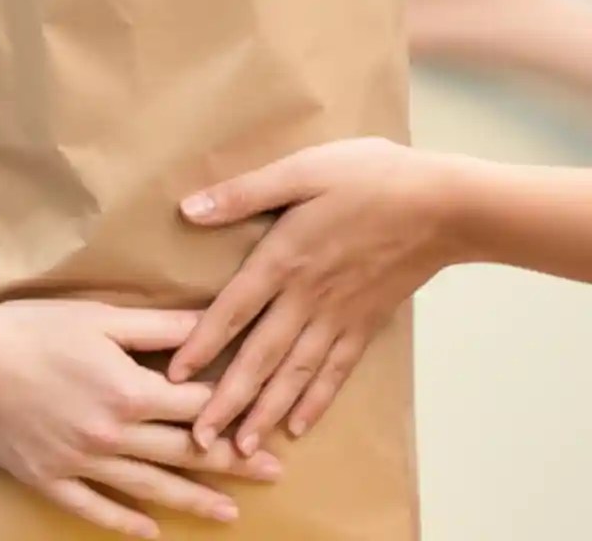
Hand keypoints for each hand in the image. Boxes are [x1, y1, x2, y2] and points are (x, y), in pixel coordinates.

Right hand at [0, 301, 284, 538]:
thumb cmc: (29, 330)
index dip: (237, 416)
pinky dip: (123, 521)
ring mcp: (81, 462)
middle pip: (184, 452)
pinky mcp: (49, 479)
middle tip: (273, 476)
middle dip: (232, 466)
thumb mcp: (99, 317)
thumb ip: (157, 327)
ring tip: (229, 515)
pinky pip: (93, 507)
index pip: (198, 408)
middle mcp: (112, 434)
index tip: (270, 428)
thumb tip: (210, 323)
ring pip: (148, 486)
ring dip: (192, 500)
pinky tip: (149, 532)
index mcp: (129, 390)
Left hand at [167, 139, 460, 453]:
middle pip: (260, 357)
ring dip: (266, 412)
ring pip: (296, 374)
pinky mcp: (367, 324)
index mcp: (284, 260)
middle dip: (228, 400)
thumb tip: (189, 209)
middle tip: (200, 439)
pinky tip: (298, 426)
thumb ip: (245, 193)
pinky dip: (316, 401)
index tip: (173, 379)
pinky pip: (336, 371)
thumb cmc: (371, 177)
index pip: (232, 311)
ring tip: (241, 448)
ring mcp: (339, 316)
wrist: (446, 204)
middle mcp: (307, 298)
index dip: (201, 345)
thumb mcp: (302, 170)